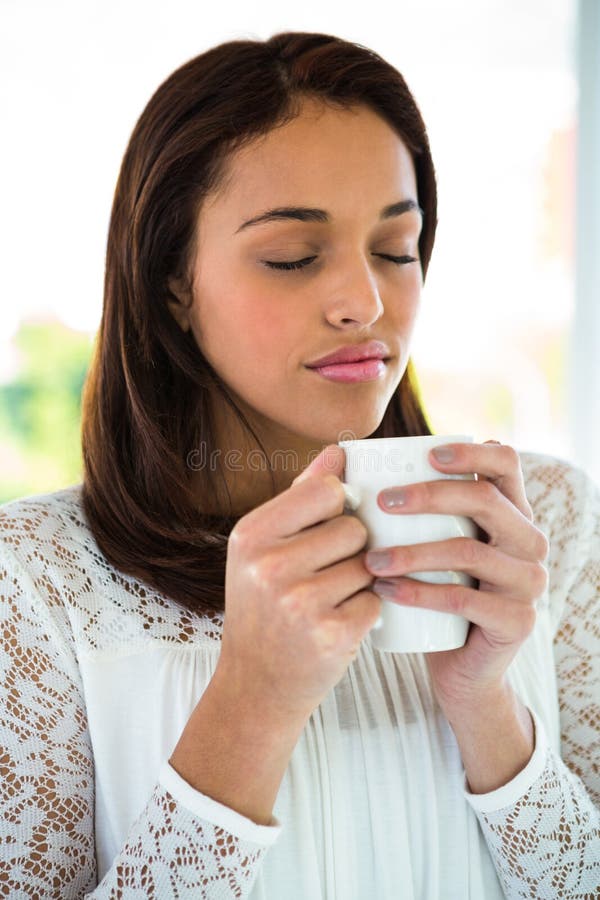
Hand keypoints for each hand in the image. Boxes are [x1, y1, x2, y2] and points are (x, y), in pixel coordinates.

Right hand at [218, 444, 380, 723]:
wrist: (255, 685)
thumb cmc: (263, 607)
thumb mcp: (264, 549)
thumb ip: (301, 498)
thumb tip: (339, 451)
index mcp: (251, 535)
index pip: (326, 490)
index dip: (339, 507)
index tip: (329, 527)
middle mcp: (270, 566)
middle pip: (354, 528)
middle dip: (351, 548)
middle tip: (325, 575)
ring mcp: (301, 603)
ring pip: (369, 563)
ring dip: (361, 580)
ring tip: (330, 599)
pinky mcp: (332, 636)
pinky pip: (377, 600)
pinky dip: (367, 611)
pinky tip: (340, 623)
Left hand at [363, 440, 548, 713]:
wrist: (460, 667)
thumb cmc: (434, 594)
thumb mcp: (428, 544)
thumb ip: (407, 505)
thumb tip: (341, 456)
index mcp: (512, 513)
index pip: (507, 463)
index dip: (472, 453)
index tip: (428, 454)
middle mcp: (529, 541)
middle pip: (485, 500)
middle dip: (430, 495)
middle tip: (383, 502)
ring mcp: (528, 582)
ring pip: (469, 551)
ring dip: (413, 551)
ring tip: (371, 559)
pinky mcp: (517, 621)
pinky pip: (464, 599)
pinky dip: (419, 593)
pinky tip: (385, 590)